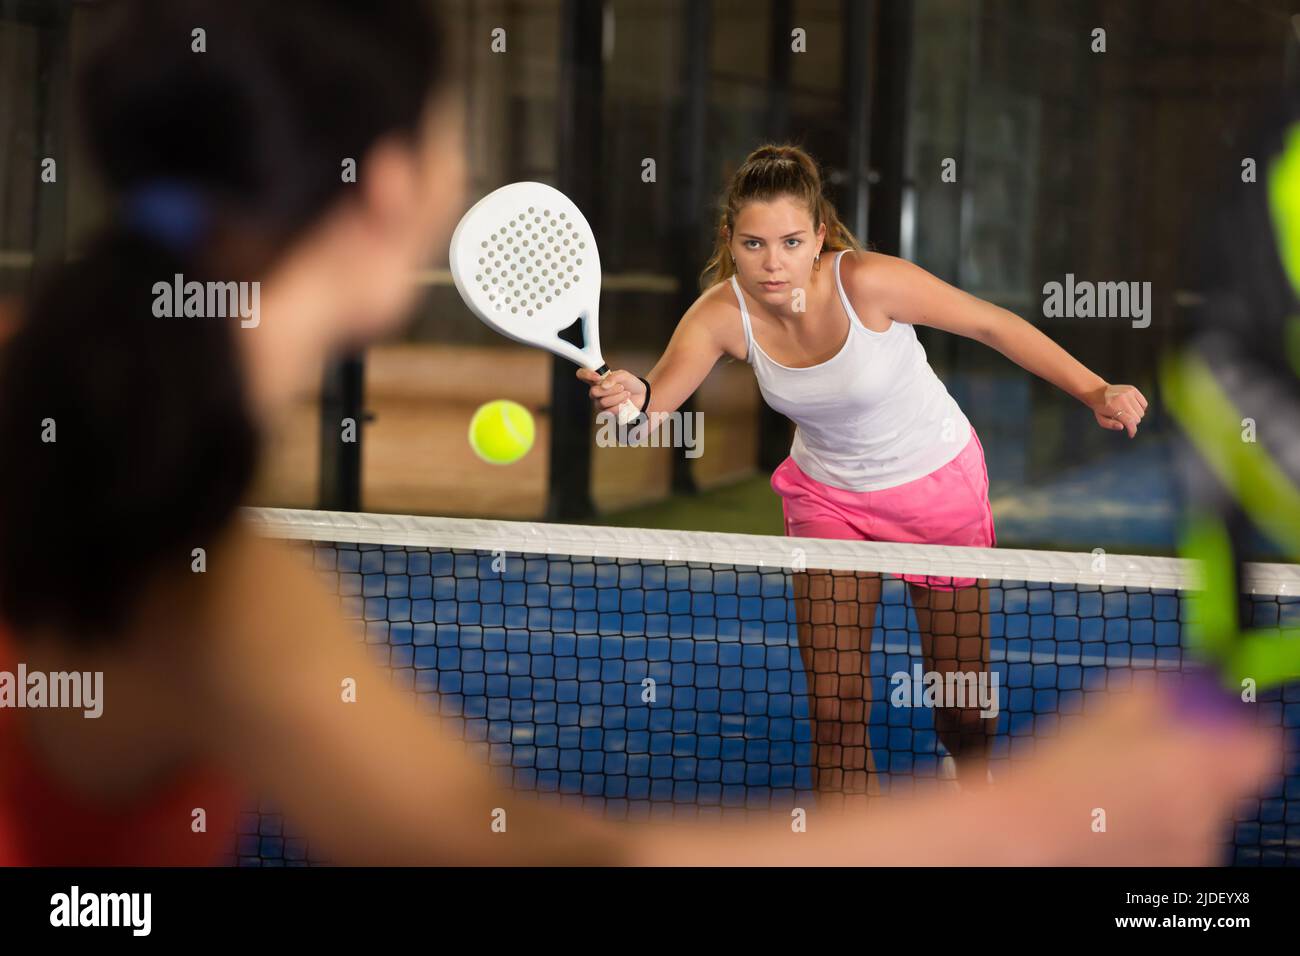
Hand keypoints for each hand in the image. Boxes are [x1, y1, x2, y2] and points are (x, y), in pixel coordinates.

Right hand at [576, 367, 646, 415]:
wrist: (642, 396)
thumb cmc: (630, 384)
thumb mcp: (623, 375)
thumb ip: (613, 377)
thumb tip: (604, 385)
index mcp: (597, 380)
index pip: (582, 374)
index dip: (586, 375)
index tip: (598, 377)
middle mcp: (596, 392)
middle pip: (593, 392)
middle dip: (610, 390)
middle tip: (621, 387)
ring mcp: (600, 403)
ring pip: (603, 402)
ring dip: (618, 398)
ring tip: (626, 394)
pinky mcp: (607, 413)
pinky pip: (609, 411)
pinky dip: (620, 406)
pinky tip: (625, 403)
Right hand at [1002, 686, 1280, 864]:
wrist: (1025, 827)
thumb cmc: (1059, 769)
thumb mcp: (1112, 702)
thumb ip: (1167, 690)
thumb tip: (1195, 682)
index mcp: (1199, 764)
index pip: (1264, 746)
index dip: (1240, 730)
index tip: (1216, 725)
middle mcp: (1208, 812)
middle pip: (1230, 778)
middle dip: (1199, 763)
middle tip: (1151, 755)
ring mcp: (1193, 849)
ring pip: (1206, 812)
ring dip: (1177, 799)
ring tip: (1120, 792)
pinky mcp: (1175, 871)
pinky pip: (1184, 841)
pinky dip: (1160, 830)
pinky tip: (1118, 819)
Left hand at [1090, 383, 1147, 437]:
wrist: (1098, 391)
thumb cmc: (1099, 407)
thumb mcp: (1100, 419)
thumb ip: (1110, 425)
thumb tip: (1122, 427)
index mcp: (1113, 408)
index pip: (1130, 421)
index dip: (1132, 430)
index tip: (1131, 434)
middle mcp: (1122, 399)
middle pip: (1137, 418)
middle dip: (1132, 422)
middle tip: (1125, 420)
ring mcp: (1129, 393)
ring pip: (1142, 412)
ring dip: (1136, 415)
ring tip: (1127, 413)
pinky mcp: (1133, 390)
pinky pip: (1145, 404)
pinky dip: (1141, 408)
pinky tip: (1133, 408)